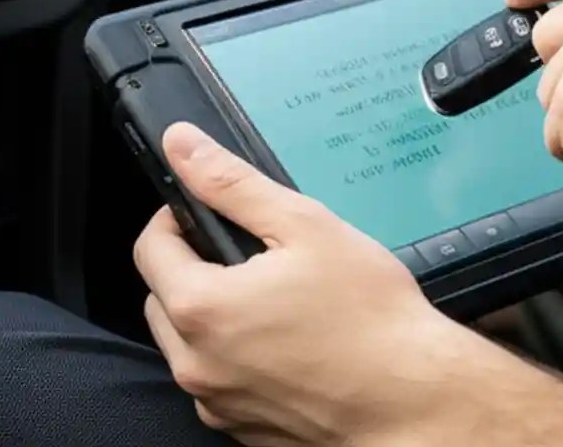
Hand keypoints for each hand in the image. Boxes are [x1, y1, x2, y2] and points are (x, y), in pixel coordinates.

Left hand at [134, 123, 530, 446]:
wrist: (412, 398)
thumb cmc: (370, 317)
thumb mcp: (307, 227)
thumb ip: (235, 185)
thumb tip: (184, 145)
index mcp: (201, 307)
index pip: (150, 248)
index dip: (177, 218)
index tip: (214, 215)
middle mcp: (195, 363)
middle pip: (163, 299)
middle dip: (195, 270)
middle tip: (257, 259)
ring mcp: (217, 403)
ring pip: (190, 346)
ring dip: (216, 320)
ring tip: (281, 305)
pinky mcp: (242, 430)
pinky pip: (220, 384)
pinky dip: (241, 361)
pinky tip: (293, 347)